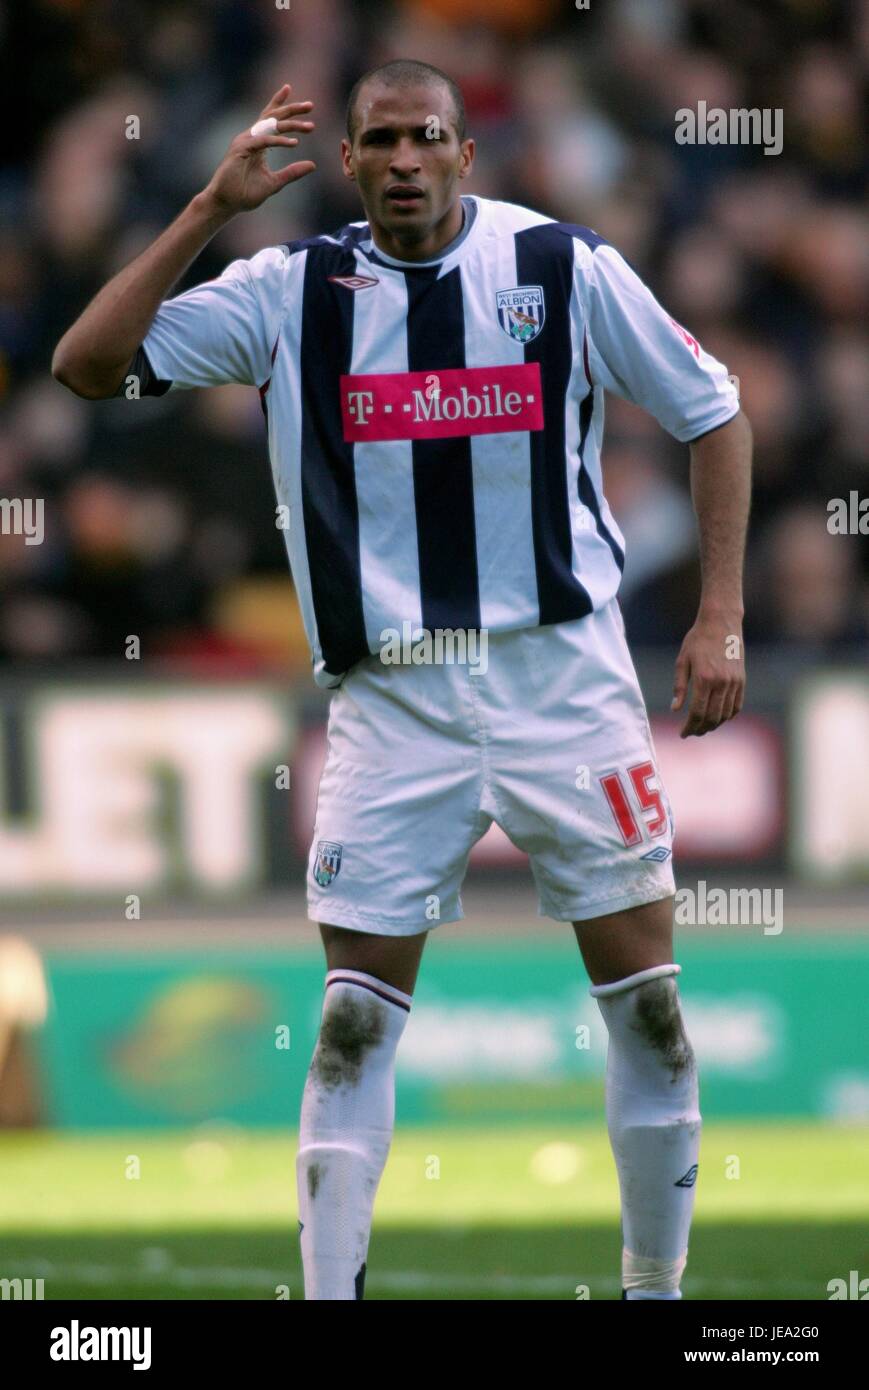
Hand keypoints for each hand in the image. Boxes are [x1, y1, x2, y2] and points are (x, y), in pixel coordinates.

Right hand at [202, 84, 316, 214]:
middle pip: (273, 116)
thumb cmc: (245, 193)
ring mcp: (245, 141)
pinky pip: (263, 140)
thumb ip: (292, 172)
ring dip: (290, 124)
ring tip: (310, 126)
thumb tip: (313, 165)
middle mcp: (252, 137)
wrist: (227, 203)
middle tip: (311, 105)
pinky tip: (294, 143)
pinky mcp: (241, 149)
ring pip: (270, 125)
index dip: (284, 106)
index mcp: (259, 142)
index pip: (272, 119)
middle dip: (292, 109)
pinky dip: (279, 141)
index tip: (305, 104)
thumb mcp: (275, 182)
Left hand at [671, 610, 744, 736]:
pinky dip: (728, 716)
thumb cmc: (697, 639)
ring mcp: (734, 682)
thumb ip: (679, 686)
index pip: (697, 713)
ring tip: (703, 727)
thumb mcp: (682, 661)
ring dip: (714, 725)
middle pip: (712, 717)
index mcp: (704, 679)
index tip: (682, 733)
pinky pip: (737, 706)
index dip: (689, 727)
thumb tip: (675, 709)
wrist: (721, 622)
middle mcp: (721, 683)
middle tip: (691, 733)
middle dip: (701, 729)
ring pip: (725, 714)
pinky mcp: (742, 680)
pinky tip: (718, 718)